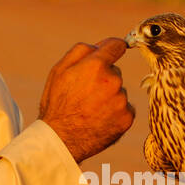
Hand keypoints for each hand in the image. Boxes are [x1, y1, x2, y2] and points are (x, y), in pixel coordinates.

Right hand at [39, 38, 134, 162]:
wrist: (61, 140)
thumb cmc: (57, 104)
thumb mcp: (59, 70)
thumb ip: (81, 50)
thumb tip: (100, 44)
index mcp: (96, 65)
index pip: (116, 45)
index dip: (112, 48)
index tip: (112, 52)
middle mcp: (113, 81)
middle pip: (115, 72)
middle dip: (103, 78)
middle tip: (85, 95)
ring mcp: (121, 100)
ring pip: (119, 91)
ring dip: (109, 97)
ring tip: (90, 109)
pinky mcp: (127, 118)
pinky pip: (125, 108)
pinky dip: (115, 112)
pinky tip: (99, 119)